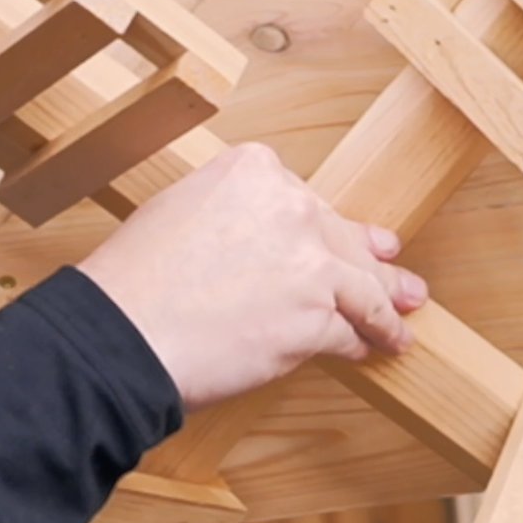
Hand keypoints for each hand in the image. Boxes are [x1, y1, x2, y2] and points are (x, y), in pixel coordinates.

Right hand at [77, 142, 426, 409]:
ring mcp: (310, 265)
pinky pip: (350, 332)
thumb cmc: (133, 282)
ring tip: (399, 325)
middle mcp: (290, 208)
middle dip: (373, 264)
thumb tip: (256, 248)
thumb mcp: (178, 212)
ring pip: (364, 287)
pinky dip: (359, 344)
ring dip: (384, 311)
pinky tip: (364, 350)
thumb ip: (232, 216)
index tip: (339, 239)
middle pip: (342, 239)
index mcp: (253, 171)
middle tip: (399, 279)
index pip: (305, 199)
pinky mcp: (316, 319)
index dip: (321, 229)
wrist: (123, 334)